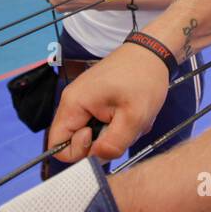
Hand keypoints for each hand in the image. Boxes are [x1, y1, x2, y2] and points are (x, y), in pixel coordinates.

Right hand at [49, 41, 170, 162]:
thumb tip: (95, 160)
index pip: (58, 147)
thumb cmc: (144, 79)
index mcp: (73, 104)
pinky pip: (98, 123)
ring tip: (130, 118)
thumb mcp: (134, 118)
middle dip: (101, 143)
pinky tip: (130, 113)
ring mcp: (83, 100)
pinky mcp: (94, 99)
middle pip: (75, 141)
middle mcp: (72, 102)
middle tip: (124, 127)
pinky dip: (116, 125)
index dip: (80, 153)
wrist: (153, 51)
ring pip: (91, 133)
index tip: (103, 139)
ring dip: (112, 134)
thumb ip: (112, 145)